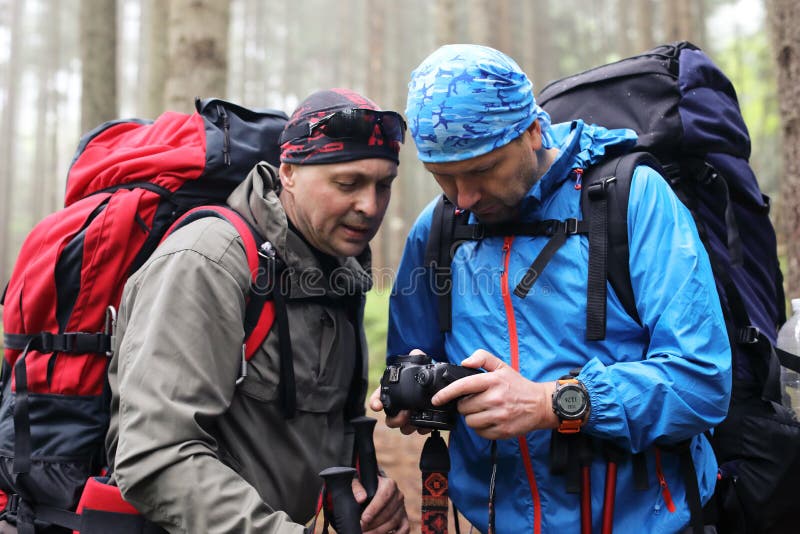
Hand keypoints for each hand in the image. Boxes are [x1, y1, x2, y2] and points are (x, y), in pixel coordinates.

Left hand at [353, 475, 408, 533]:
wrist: (376, 489)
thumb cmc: (365, 486)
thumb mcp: (359, 482)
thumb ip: (357, 488)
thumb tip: (361, 498)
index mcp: (389, 484)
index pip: (384, 496)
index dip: (374, 509)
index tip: (364, 519)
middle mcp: (398, 495)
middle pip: (388, 513)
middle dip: (373, 524)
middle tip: (361, 529)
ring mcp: (402, 508)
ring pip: (393, 522)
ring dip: (379, 531)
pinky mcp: (404, 519)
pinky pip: (404, 529)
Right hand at [369, 349, 432, 435]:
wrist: (442, 385)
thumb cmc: (426, 375)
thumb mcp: (422, 364)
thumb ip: (417, 356)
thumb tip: (415, 352)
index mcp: (395, 391)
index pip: (379, 397)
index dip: (376, 401)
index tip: (377, 406)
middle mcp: (400, 406)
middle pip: (390, 418)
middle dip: (394, 419)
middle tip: (405, 414)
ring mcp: (410, 416)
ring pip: (403, 427)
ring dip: (407, 427)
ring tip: (415, 422)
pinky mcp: (422, 422)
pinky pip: (419, 430)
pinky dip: (423, 429)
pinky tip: (427, 427)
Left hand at [431, 349, 558, 439]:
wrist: (540, 404)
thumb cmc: (517, 385)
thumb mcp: (501, 366)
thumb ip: (482, 358)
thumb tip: (465, 362)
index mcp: (493, 381)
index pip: (463, 386)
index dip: (446, 393)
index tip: (436, 399)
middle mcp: (495, 398)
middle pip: (464, 407)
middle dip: (465, 405)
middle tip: (476, 401)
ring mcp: (499, 416)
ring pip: (470, 421)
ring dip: (472, 417)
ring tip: (483, 411)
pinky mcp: (502, 431)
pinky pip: (480, 432)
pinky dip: (481, 427)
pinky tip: (489, 419)